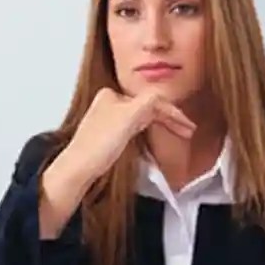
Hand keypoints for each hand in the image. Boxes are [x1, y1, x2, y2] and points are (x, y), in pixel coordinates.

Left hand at [59, 87, 195, 182]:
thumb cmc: (96, 146)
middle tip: (187, 130)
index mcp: (113, 95)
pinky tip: (155, 139)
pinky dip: (149, 132)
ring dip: (162, 125)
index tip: (187, 125)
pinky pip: (136, 129)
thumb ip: (149, 103)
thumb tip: (162, 97)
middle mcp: (109, 104)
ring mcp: (108, 120)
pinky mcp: (108, 136)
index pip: (152, 99)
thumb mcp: (128, 118)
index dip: (172, 112)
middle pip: (148, 107)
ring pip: (143, 118)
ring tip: (179, 134)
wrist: (78, 169)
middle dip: (169, 118)